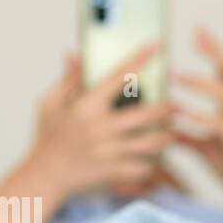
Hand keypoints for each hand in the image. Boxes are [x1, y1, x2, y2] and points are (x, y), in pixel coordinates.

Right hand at [23, 45, 174, 201]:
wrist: (46, 175)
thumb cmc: (48, 136)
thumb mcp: (50, 103)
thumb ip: (68, 80)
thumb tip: (75, 54)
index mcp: (86, 106)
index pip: (119, 76)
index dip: (139, 59)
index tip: (156, 47)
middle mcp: (101, 128)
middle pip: (147, 113)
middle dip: (167, 108)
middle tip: (176, 105)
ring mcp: (109, 151)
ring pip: (152, 142)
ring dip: (167, 136)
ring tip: (172, 131)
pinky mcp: (114, 171)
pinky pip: (145, 166)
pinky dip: (154, 161)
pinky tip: (158, 156)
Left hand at [173, 28, 222, 197]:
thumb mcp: (203, 144)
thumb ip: (186, 131)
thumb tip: (166, 124)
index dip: (216, 48)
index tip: (198, 31)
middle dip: (217, 50)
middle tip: (197, 34)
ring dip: (201, 83)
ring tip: (176, 76)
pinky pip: (219, 125)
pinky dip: (200, 117)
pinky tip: (181, 114)